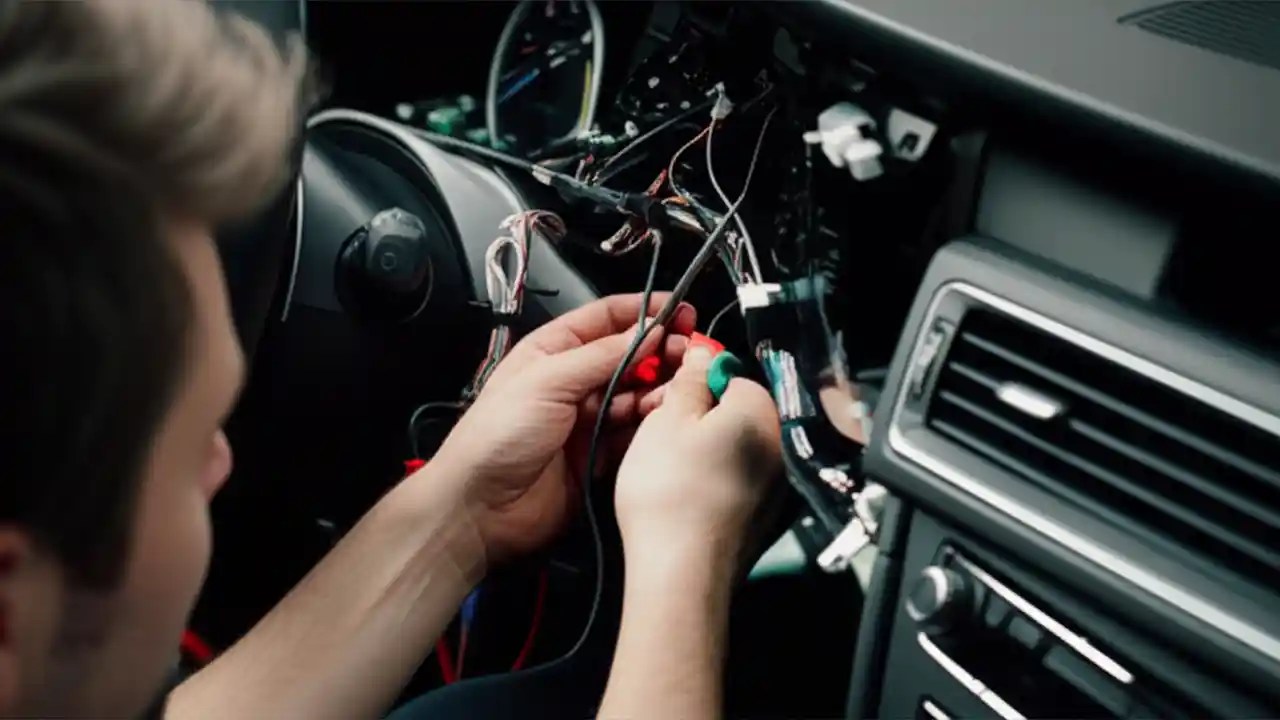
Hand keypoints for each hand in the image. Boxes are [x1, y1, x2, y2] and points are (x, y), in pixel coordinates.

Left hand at [431, 294, 695, 561]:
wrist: (481, 507)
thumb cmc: (494, 438)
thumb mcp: (547, 381)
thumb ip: (600, 357)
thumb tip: (645, 332)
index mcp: (552, 351)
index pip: (606, 319)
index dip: (644, 311)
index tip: (680, 310)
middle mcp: (572, 380)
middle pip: (629, 355)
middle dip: (661, 349)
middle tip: (689, 350)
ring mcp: (587, 417)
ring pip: (637, 391)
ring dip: (660, 385)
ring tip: (679, 384)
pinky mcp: (599, 452)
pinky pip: (635, 430)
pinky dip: (652, 421)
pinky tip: (664, 414)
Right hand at [615, 344, 781, 576]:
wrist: (680, 575)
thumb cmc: (670, 491)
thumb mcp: (667, 420)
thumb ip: (690, 381)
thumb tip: (704, 353)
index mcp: (762, 413)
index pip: (733, 375)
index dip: (696, 384)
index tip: (666, 402)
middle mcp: (779, 447)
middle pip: (736, 413)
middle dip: (699, 419)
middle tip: (660, 437)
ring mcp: (775, 487)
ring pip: (734, 449)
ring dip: (704, 452)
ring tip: (666, 472)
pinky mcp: (762, 519)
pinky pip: (735, 483)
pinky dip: (711, 484)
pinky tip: (683, 499)